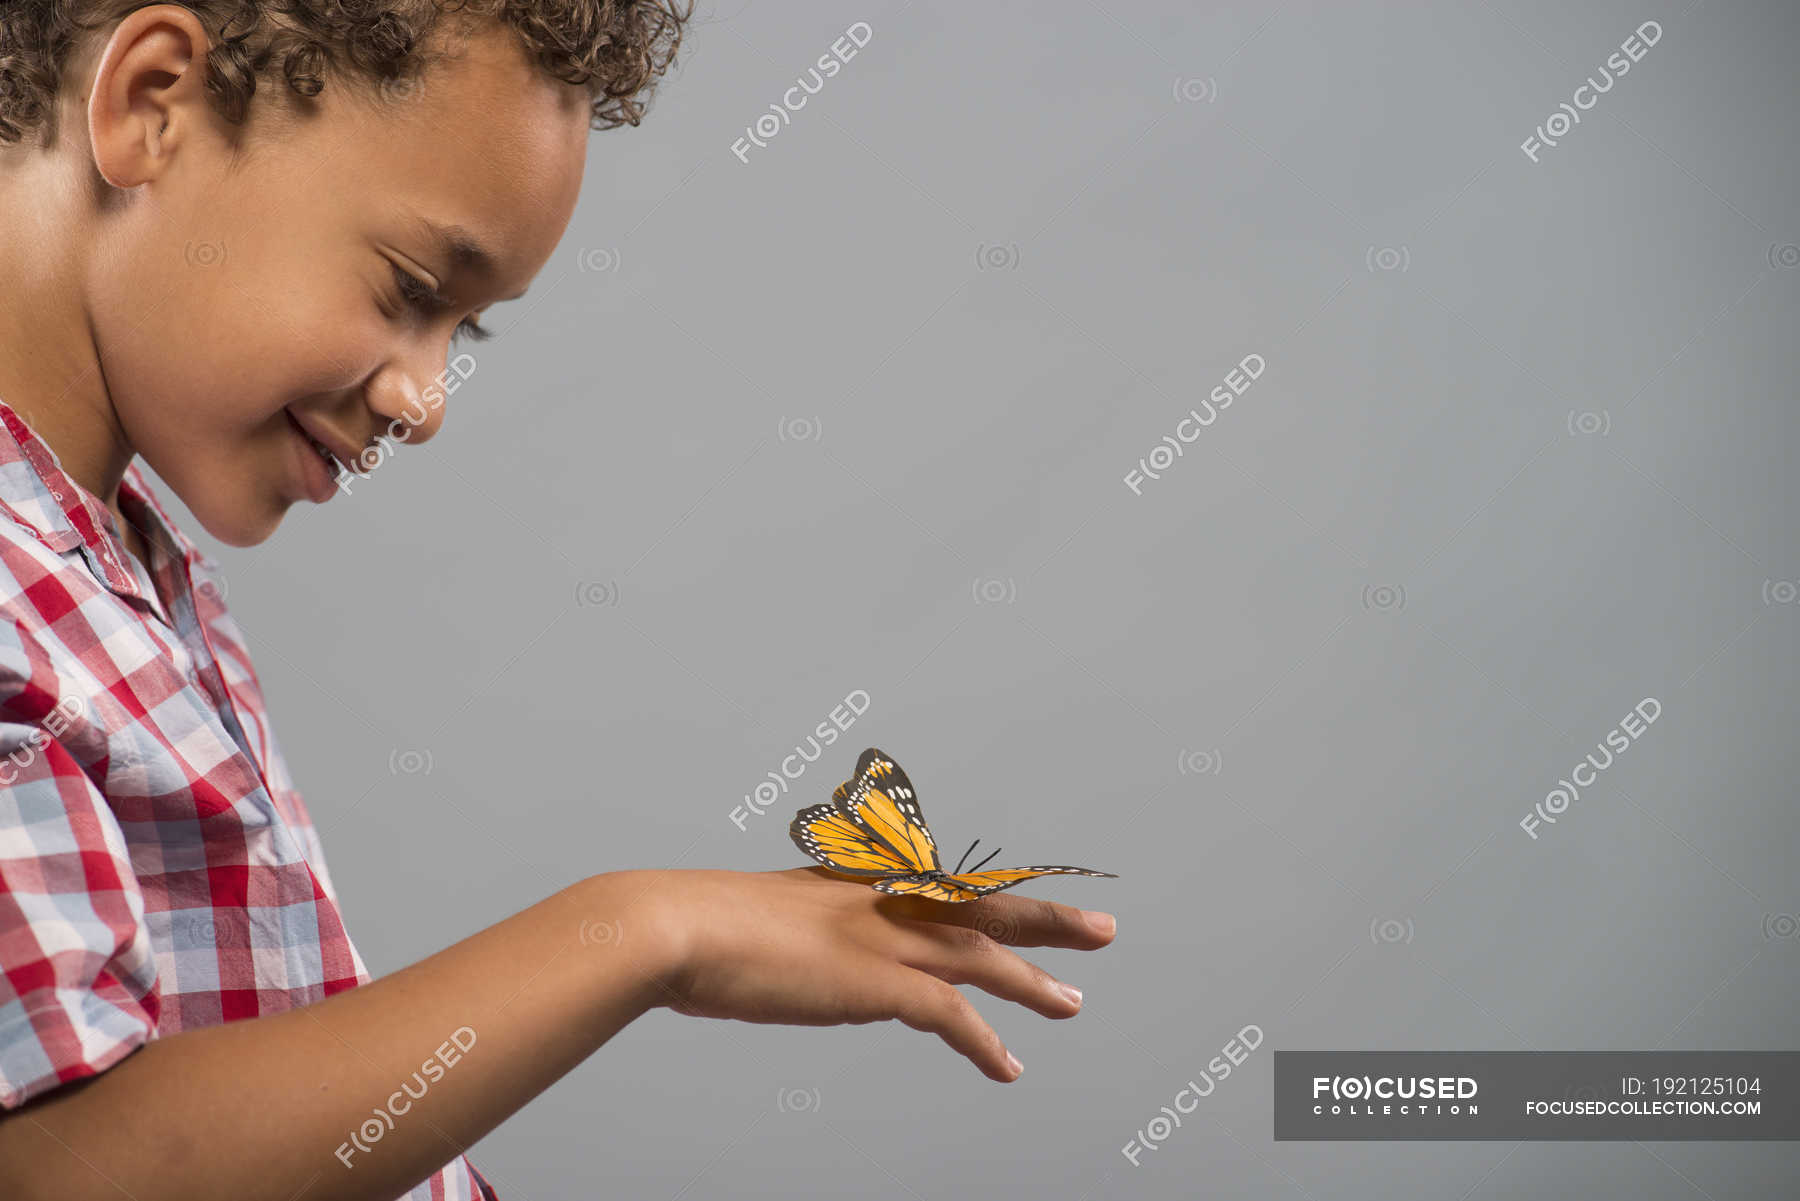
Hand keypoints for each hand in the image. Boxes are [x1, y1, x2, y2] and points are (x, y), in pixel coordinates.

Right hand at [635, 866, 1116, 1081]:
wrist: (676, 927)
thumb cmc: (697, 929)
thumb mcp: (756, 919)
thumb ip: (793, 938)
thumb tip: (796, 962)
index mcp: (855, 883)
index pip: (942, 883)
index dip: (989, 893)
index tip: (1024, 897)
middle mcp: (880, 902)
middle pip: (985, 905)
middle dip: (1046, 918)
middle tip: (1099, 929)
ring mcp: (881, 939)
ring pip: (983, 955)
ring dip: (1033, 983)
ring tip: (1071, 1005)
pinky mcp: (875, 982)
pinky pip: (950, 1014)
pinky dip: (984, 1043)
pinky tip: (1006, 1066)